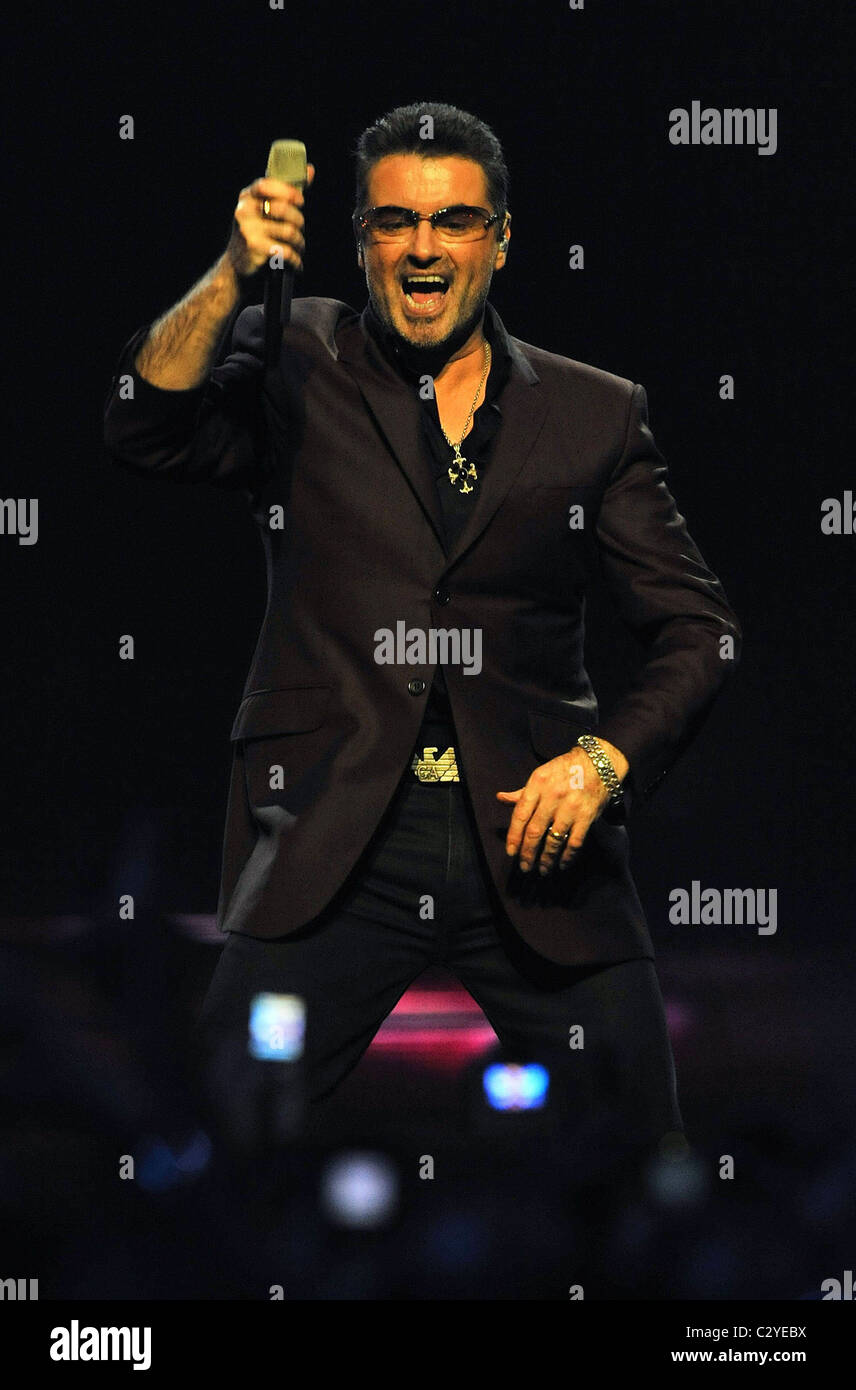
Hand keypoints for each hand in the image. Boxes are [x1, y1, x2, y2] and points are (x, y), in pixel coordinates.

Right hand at [224, 165, 314, 278]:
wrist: (236, 266)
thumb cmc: (257, 234)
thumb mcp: (265, 209)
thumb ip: (287, 191)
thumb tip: (310, 170)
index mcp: (247, 196)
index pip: (267, 184)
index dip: (288, 191)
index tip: (300, 201)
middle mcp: (244, 210)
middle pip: (284, 208)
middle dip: (299, 221)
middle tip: (299, 230)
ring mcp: (248, 229)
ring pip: (289, 232)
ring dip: (300, 243)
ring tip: (299, 248)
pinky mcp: (255, 248)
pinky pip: (286, 252)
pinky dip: (296, 260)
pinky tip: (297, 264)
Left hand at [496, 737, 627, 875]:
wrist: (598, 764)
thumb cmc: (564, 771)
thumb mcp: (541, 775)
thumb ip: (521, 792)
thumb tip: (500, 798)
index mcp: (538, 784)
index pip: (520, 814)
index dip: (514, 836)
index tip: (511, 852)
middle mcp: (553, 796)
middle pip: (535, 830)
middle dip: (528, 852)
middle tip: (524, 867)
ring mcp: (571, 807)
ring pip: (554, 839)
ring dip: (546, 858)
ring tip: (542, 870)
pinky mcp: (587, 816)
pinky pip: (575, 842)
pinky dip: (567, 856)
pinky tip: (562, 865)